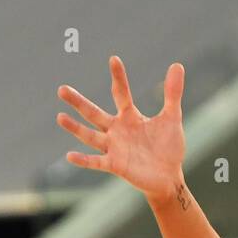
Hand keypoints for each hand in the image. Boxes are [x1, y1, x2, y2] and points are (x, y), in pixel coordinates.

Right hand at [57, 56, 185, 203]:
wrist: (169, 177)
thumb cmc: (169, 147)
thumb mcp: (172, 118)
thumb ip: (172, 94)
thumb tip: (177, 65)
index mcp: (129, 117)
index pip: (120, 93)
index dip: (118, 78)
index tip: (114, 59)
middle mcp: (117, 130)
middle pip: (94, 113)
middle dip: (78, 102)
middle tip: (62, 89)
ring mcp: (114, 148)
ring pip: (90, 136)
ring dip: (76, 128)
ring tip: (60, 117)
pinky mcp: (116, 165)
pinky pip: (97, 162)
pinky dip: (84, 160)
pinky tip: (69, 155)